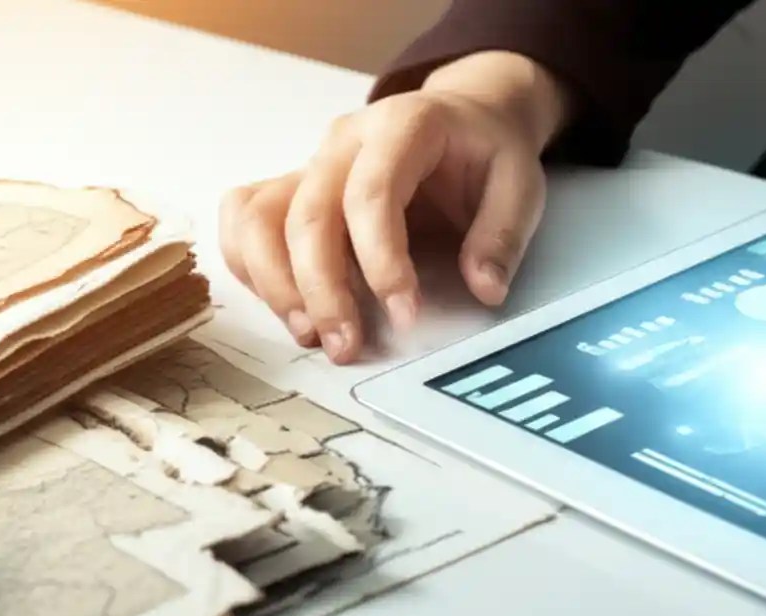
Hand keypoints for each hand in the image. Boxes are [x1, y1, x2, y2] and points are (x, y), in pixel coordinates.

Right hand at [219, 52, 576, 363]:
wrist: (462, 118)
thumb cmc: (484, 151)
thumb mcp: (520, 183)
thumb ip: (502, 235)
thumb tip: (483, 289)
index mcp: (401, 127)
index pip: (371, 193)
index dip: (381, 259)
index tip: (405, 313)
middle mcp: (343, 141)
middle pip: (307, 214)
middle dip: (322, 290)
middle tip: (347, 346)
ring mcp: (310, 163)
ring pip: (259, 218)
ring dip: (276, 285)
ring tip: (311, 335)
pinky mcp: (291, 188)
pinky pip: (245, 221)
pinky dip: (252, 267)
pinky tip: (289, 307)